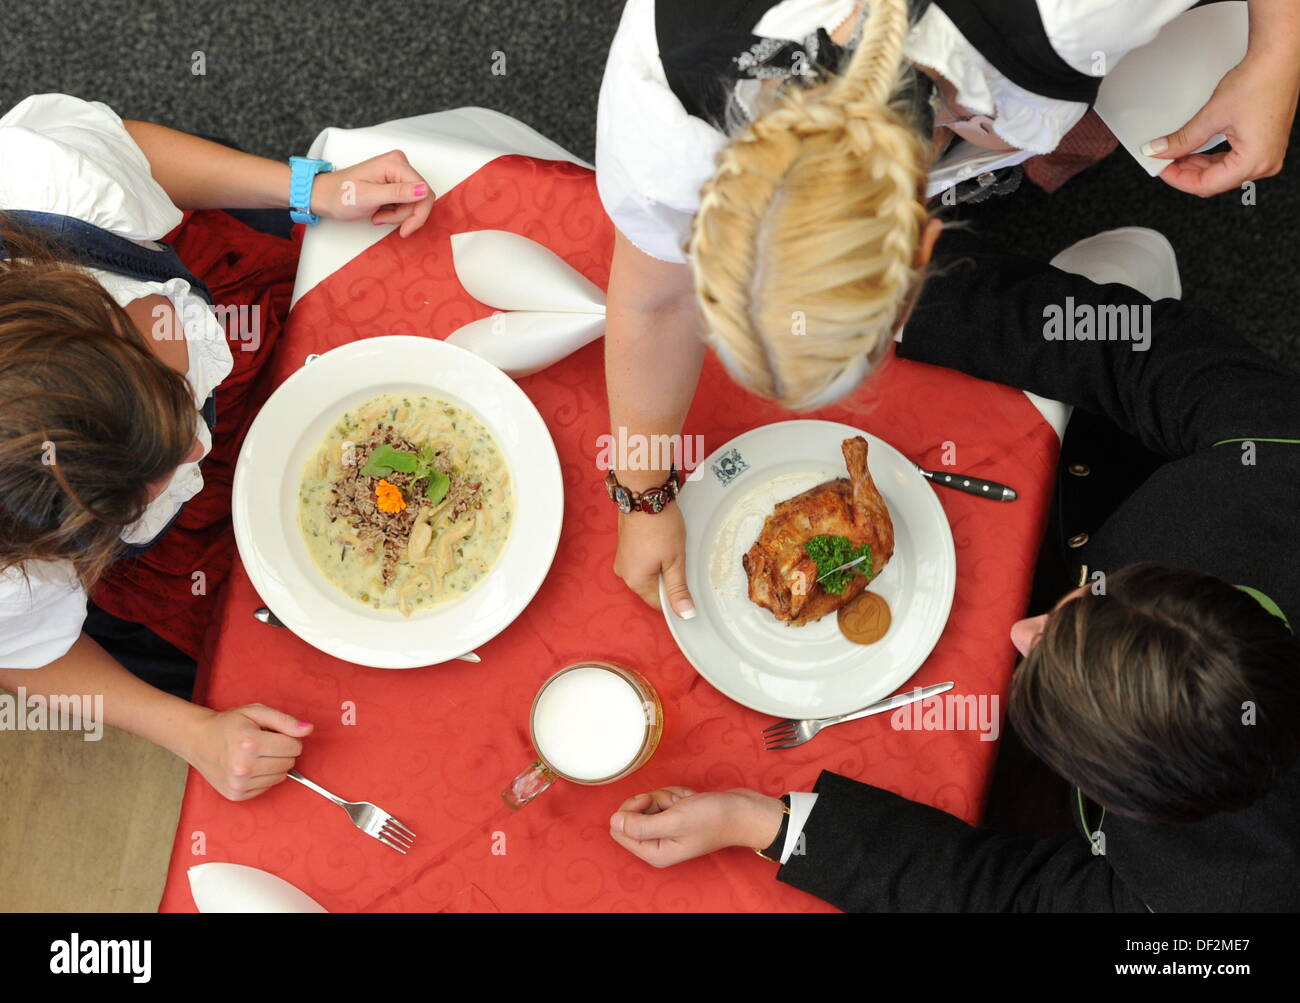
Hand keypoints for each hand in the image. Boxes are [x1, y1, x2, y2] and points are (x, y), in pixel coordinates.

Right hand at [182, 703, 313, 800]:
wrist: (198, 740)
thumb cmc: (230, 724)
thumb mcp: (257, 712)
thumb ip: (285, 720)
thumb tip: (308, 729)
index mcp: (250, 743)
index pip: (294, 747)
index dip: (288, 738)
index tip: (273, 734)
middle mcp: (243, 767)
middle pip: (288, 763)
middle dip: (282, 752)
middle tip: (263, 744)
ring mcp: (238, 784)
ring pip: (281, 777)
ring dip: (274, 765)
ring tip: (255, 755)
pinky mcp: (236, 795)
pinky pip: (268, 787)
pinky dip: (263, 777)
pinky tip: (249, 766)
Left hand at [310, 150, 434, 236]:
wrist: (325, 197)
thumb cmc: (340, 195)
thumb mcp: (368, 196)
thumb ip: (398, 193)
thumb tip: (424, 190)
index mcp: (395, 163)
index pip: (424, 191)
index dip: (418, 214)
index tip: (404, 230)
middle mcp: (399, 165)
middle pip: (421, 198)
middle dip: (404, 215)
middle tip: (382, 220)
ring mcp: (398, 174)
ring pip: (414, 204)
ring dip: (397, 216)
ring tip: (377, 216)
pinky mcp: (396, 184)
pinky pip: (407, 204)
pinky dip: (395, 214)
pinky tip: (379, 213)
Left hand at [609, 787, 786, 867]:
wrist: (742, 811)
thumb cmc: (712, 818)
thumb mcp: (674, 821)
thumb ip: (640, 825)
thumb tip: (612, 822)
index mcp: (654, 852)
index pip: (619, 831)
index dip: (631, 812)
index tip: (649, 803)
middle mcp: (658, 843)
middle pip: (632, 814)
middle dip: (652, 801)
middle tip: (672, 804)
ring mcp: (667, 829)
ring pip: (649, 803)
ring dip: (668, 796)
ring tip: (687, 803)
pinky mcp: (675, 816)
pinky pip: (664, 798)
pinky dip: (676, 795)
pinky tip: (691, 800)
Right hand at [614, 503, 694, 618]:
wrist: (644, 493)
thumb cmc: (661, 526)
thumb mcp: (675, 560)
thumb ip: (678, 589)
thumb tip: (685, 614)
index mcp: (636, 581)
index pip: (659, 604)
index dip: (675, 598)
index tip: (688, 586)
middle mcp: (624, 574)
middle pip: (653, 589)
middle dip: (669, 579)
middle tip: (681, 561)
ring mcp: (622, 559)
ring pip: (648, 574)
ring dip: (662, 567)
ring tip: (672, 549)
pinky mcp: (624, 547)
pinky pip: (642, 562)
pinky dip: (654, 557)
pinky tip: (663, 543)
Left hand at [1142, 54, 1299, 196]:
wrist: (1279, 58)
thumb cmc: (1260, 80)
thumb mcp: (1212, 115)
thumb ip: (1183, 139)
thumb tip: (1159, 151)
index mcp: (1255, 161)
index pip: (1206, 185)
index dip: (1178, 179)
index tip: (1160, 169)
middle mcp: (1265, 163)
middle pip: (1214, 181)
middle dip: (1186, 172)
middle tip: (1163, 160)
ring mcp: (1267, 156)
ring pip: (1222, 173)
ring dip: (1197, 165)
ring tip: (1176, 153)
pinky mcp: (1265, 146)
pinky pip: (1233, 161)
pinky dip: (1211, 158)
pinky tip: (1194, 150)